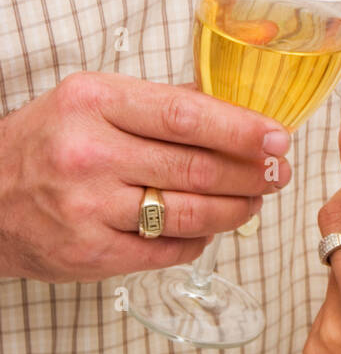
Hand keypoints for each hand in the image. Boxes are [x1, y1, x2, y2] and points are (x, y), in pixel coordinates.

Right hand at [0, 71, 291, 281]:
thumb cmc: (48, 139)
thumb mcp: (94, 98)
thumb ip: (161, 101)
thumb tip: (231, 104)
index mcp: (94, 102)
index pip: (186, 116)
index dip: (240, 129)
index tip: (277, 136)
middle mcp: (89, 155)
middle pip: (195, 168)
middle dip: (250, 172)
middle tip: (279, 172)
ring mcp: (87, 209)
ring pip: (188, 213)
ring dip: (236, 209)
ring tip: (256, 199)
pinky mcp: (89, 255)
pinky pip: (166, 250)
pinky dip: (199, 239)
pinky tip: (212, 227)